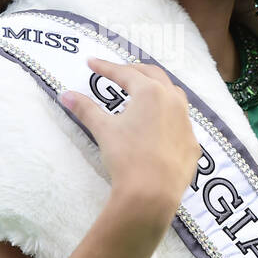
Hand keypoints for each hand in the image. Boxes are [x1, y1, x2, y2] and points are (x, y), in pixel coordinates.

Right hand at [59, 56, 200, 219]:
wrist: (152, 193)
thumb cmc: (127, 157)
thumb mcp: (103, 130)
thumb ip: (86, 109)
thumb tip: (65, 94)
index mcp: (150, 92)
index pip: (125, 73)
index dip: (106, 67)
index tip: (92, 63)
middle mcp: (173, 101)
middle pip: (154, 76)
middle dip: (134, 71)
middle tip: (117, 73)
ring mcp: (186, 122)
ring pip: (174, 95)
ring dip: (157, 89)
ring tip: (142, 93)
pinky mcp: (192, 144)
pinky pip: (181, 122)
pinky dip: (168, 116)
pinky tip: (158, 126)